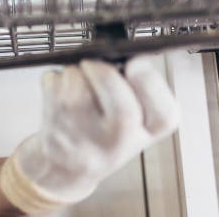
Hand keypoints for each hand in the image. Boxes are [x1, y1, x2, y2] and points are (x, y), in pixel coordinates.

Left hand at [0, 57, 178, 214]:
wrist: (67, 166)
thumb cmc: (104, 132)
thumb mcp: (135, 118)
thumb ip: (135, 86)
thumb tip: (114, 52)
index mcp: (147, 132)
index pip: (165, 115)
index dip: (150, 82)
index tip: (134, 65)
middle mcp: (119, 141)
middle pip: (121, 106)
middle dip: (104, 72)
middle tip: (93, 65)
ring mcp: (85, 138)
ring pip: (78, 83)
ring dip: (75, 72)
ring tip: (78, 85)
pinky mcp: (54, 128)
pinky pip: (53, 82)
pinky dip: (55, 78)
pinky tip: (60, 96)